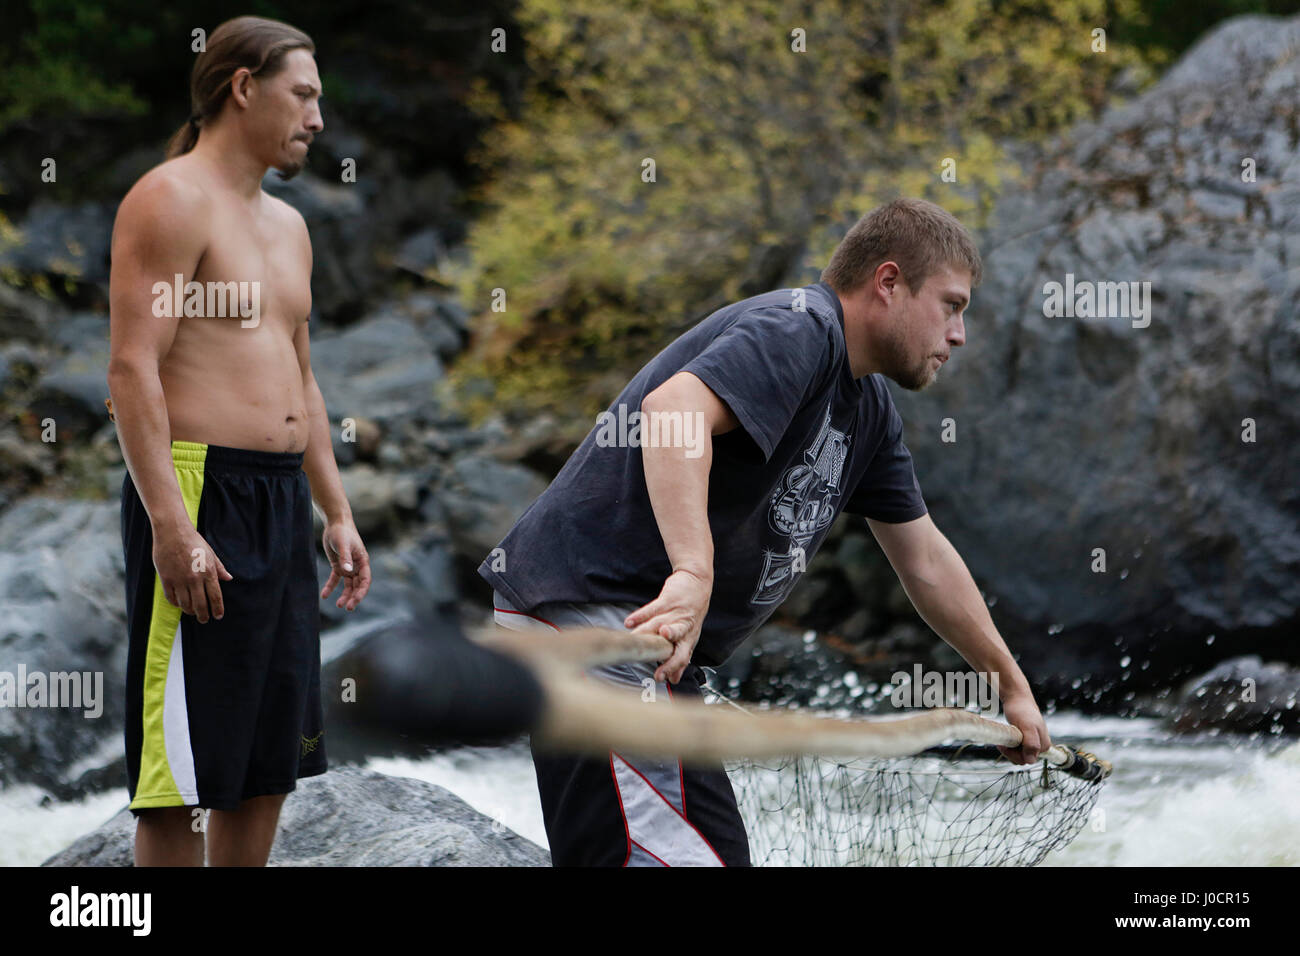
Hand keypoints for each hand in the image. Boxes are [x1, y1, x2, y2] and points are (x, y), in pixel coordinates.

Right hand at [152, 526, 232, 623]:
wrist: (172, 532)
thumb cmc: (193, 541)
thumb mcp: (210, 553)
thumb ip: (219, 568)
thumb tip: (229, 579)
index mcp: (208, 572)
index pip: (215, 597)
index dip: (217, 609)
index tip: (218, 616)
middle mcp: (195, 578)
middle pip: (200, 605)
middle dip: (203, 615)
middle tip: (204, 619)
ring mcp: (179, 580)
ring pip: (185, 604)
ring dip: (190, 611)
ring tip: (193, 612)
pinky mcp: (166, 579)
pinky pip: (172, 598)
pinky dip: (176, 604)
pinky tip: (180, 604)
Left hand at [321, 520, 370, 610]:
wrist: (335, 523)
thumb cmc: (342, 532)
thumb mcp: (343, 544)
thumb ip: (346, 558)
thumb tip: (348, 571)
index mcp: (363, 561)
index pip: (365, 580)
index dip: (361, 592)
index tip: (354, 601)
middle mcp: (357, 566)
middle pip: (357, 585)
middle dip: (353, 597)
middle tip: (347, 607)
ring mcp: (348, 566)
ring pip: (348, 584)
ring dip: (344, 594)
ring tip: (339, 604)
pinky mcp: (338, 565)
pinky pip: (336, 579)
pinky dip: (331, 587)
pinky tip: (324, 595)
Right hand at [624, 568, 711, 684]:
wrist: (697, 581)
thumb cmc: (690, 613)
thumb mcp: (689, 635)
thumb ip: (680, 656)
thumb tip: (674, 680)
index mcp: (689, 638)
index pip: (683, 656)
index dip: (674, 668)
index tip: (662, 679)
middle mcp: (684, 627)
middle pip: (677, 645)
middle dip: (668, 658)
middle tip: (657, 669)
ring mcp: (676, 613)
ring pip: (660, 625)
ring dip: (648, 634)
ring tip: (636, 643)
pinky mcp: (669, 599)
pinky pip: (652, 608)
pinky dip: (640, 615)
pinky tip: (629, 623)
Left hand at [998, 693, 1051, 764]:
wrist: (1017, 699)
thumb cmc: (1022, 710)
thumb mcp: (1027, 727)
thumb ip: (1031, 744)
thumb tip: (1031, 760)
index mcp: (1044, 745)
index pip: (1027, 760)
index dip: (1013, 754)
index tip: (1003, 745)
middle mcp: (1040, 746)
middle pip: (1022, 759)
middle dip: (1010, 752)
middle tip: (1002, 741)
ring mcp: (1033, 742)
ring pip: (1018, 755)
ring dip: (1009, 749)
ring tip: (1005, 736)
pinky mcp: (1026, 739)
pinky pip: (1017, 749)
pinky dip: (1010, 745)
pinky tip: (1007, 736)